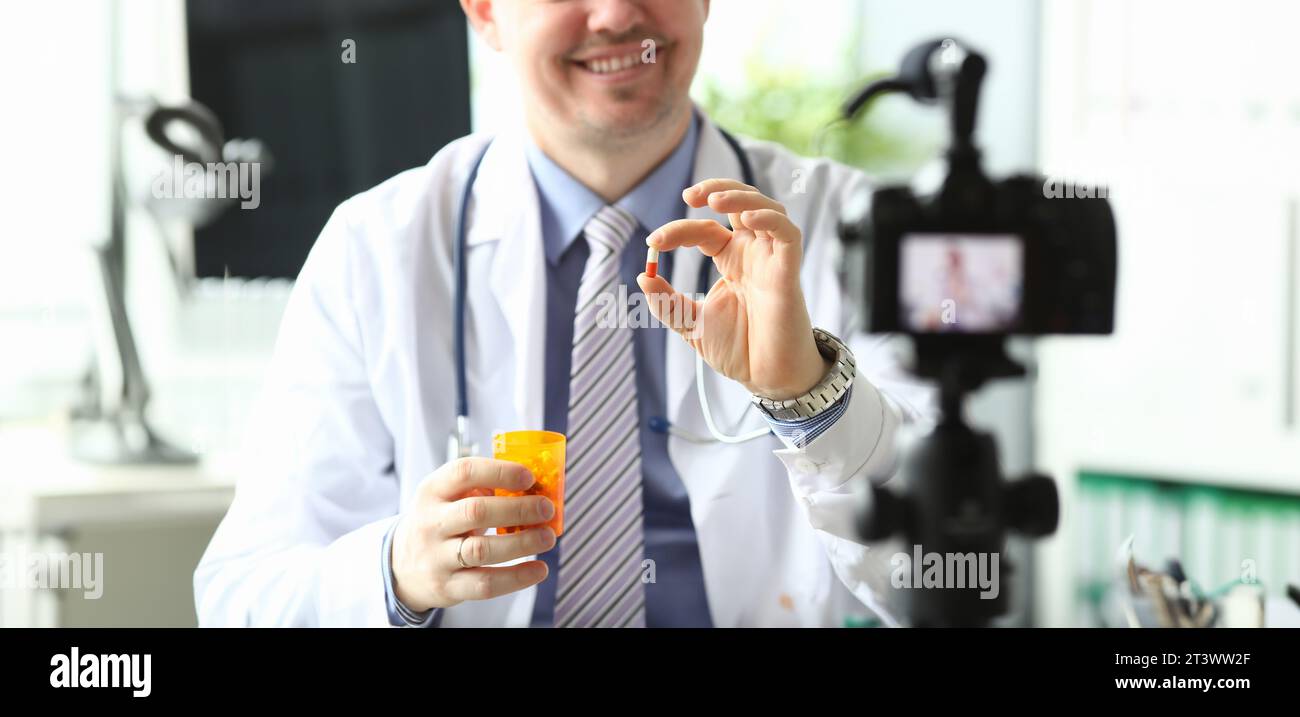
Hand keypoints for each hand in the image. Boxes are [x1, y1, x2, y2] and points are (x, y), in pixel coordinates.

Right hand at [391, 457, 556, 612]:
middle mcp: (431, 523)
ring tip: (547, 537)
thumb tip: (532, 488)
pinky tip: (538, 569)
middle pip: (476, 512)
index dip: (499, 472)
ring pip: (482, 550)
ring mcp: (436, 557)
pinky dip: (517, 577)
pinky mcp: (447, 586)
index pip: (464, 472)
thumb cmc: (439, 523)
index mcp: (433, 491)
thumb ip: (481, 488)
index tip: (529, 476)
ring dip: (522, 543)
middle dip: (518, 509)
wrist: (402, 566)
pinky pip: (485, 583)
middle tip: (547, 509)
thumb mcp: (447, 498)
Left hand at [636, 179, 830, 399]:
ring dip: (741, 196)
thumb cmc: (736, 350)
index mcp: (731, 260)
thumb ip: (667, 302)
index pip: (704, 230)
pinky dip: (770, 219)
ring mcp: (771, 260)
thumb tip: (643, 276)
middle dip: (716, 189)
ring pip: (766, 209)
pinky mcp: (788, 272)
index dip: (679, 230)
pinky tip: (747, 219)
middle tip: (688, 195)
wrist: (764, 378)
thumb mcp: (689, 324)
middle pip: (740, 203)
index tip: (653, 243)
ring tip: (713, 200)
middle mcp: (752, 254)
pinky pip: (788, 234)